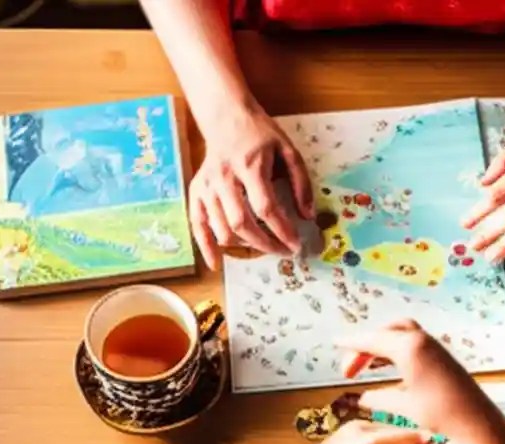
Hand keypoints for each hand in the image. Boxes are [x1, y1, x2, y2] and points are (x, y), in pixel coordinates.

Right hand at [191, 102, 314, 270]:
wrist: (226, 117)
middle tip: (282, 251)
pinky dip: (205, 247)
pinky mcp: (196, 192)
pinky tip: (216, 263)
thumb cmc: (259, 135)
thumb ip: (301, 182)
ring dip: (244, 246)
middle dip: (264, 244)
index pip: (266, 208)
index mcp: (250, 166)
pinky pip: (197, 224)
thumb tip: (308, 216)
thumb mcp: (288, 151)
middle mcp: (224, 178)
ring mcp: (207, 186)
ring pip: (222, 229)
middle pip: (241, 223)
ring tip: (262, 246)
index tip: (295, 244)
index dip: (282, 231)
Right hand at [337, 320, 504, 443]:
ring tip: (365, 365)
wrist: (478, 422)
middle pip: (387, 331)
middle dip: (367, 344)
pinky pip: (412, 344)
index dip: (352, 344)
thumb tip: (362, 398)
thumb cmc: (441, 415)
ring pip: (401, 335)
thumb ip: (380, 398)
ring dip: (381, 346)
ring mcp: (434, 348)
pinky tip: (389, 369)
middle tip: (351, 367)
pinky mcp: (442, 357)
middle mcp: (422, 341)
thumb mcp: (405, 407)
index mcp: (410, 348)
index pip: (373, 340)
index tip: (335, 344)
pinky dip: (396, 351)